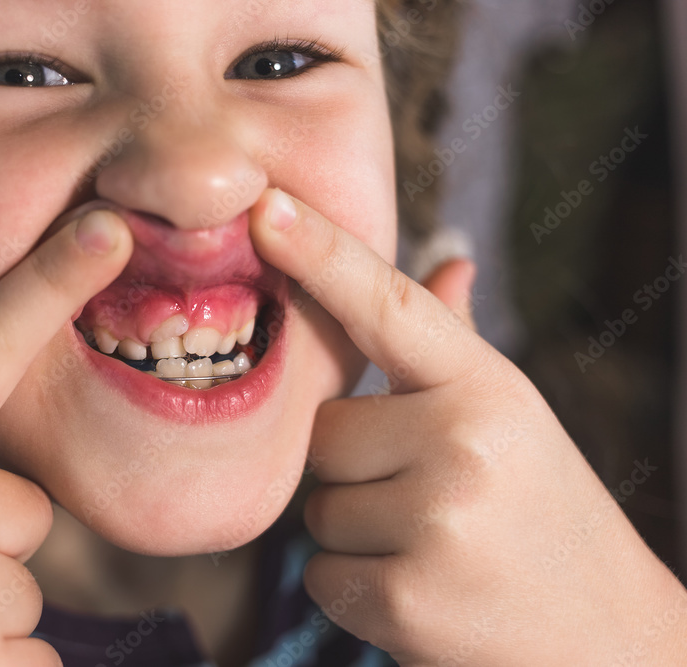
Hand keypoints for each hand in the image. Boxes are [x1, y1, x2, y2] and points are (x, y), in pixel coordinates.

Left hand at [249, 188, 686, 664]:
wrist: (611, 643)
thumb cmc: (544, 517)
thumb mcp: (513, 421)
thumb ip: (458, 348)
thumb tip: (450, 259)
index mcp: (488, 388)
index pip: (391, 307)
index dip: (322, 253)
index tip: (263, 206)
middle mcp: (464, 441)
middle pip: (323, 435)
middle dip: (354, 470)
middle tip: (427, 499)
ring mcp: (437, 520)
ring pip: (317, 510)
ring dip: (359, 534)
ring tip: (437, 550)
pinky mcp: (406, 598)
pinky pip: (320, 575)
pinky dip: (355, 592)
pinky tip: (426, 596)